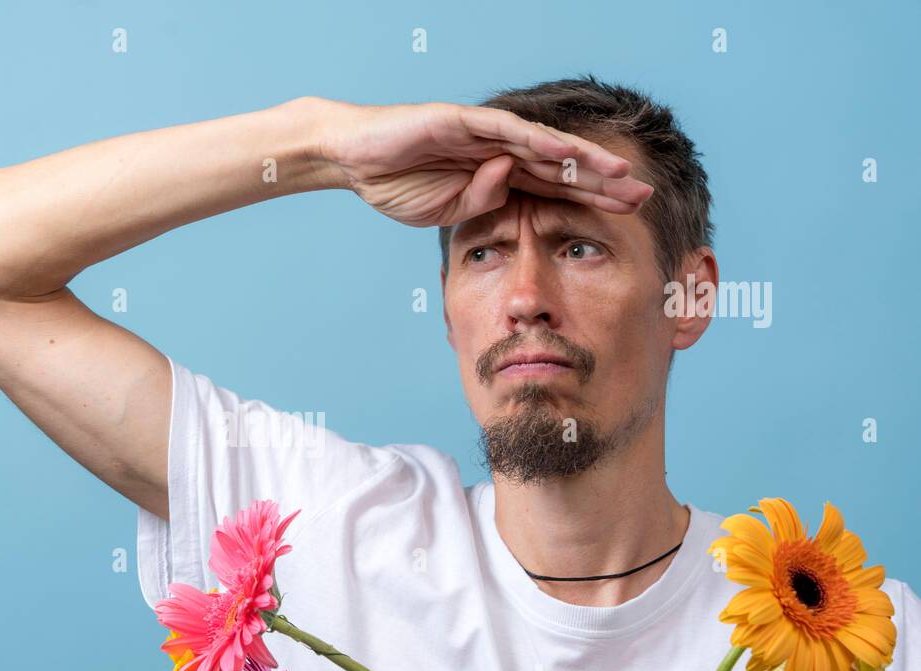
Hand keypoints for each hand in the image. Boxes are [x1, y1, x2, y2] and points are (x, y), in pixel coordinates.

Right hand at [312, 98, 654, 228]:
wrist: (355, 159)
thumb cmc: (397, 184)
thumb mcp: (446, 212)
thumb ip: (481, 203)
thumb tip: (509, 183)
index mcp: (499, 177)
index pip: (556, 189)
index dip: (592, 202)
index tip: (629, 218)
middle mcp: (501, 151)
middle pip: (563, 167)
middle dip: (604, 182)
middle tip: (646, 196)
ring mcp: (486, 133)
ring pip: (546, 146)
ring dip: (585, 160)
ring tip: (623, 173)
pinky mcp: (465, 121)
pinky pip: (510, 132)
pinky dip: (541, 142)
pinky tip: (571, 153)